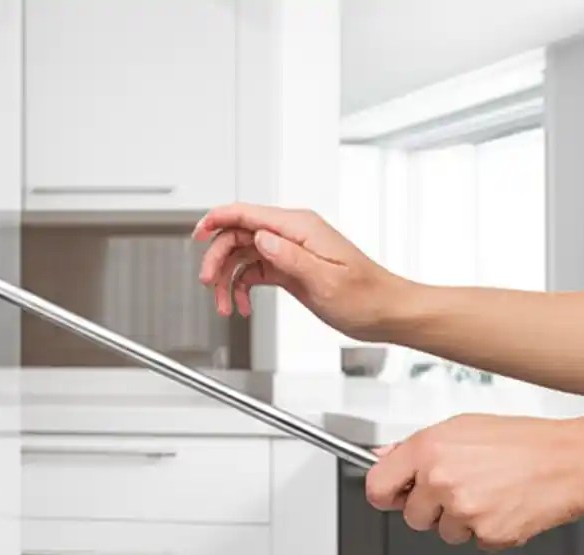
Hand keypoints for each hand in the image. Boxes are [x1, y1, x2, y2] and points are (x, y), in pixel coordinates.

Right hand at [192, 203, 408, 340]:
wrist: (385, 312)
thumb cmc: (365, 297)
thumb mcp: (326, 279)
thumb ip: (290, 257)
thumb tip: (261, 238)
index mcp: (300, 228)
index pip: (248, 213)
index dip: (217, 219)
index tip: (197, 232)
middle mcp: (291, 235)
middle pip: (238, 235)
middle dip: (218, 260)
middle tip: (209, 285)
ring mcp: (288, 250)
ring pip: (241, 254)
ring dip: (227, 280)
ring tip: (225, 305)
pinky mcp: (288, 267)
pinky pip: (253, 271)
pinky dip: (242, 288)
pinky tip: (243, 305)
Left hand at [366, 414, 583, 549]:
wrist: (569, 460)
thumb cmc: (520, 441)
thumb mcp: (459, 427)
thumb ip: (414, 446)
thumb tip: (383, 456)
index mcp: (427, 450)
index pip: (377, 486)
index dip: (385, 493)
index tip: (392, 495)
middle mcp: (440, 480)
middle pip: (410, 516)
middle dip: (429, 508)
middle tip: (458, 489)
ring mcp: (463, 510)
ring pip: (442, 532)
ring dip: (459, 520)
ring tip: (486, 493)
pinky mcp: (487, 534)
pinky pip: (473, 542)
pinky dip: (486, 531)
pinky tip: (501, 506)